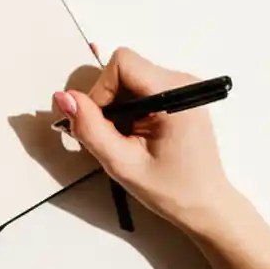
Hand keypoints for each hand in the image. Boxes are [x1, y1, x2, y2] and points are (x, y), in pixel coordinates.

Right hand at [52, 47, 232, 235]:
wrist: (205, 206)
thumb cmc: (171, 190)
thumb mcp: (122, 164)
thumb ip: (90, 128)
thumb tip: (64, 97)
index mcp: (174, 94)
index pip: (123, 62)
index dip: (101, 88)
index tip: (101, 123)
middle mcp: (182, 81)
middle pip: (125, 69)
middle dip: (107, 100)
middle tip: (111, 137)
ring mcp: (183, 87)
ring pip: (130, 78)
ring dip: (117, 107)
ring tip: (126, 140)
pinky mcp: (179, 97)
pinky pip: (141, 88)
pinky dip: (128, 109)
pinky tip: (135, 135)